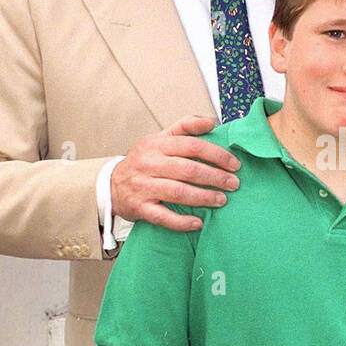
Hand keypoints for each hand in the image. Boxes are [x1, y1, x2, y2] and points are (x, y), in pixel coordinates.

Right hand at [111, 116, 239, 229]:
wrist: (111, 185)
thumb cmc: (144, 161)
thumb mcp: (160, 139)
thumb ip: (185, 127)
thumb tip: (211, 122)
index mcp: (157, 144)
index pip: (192, 146)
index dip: (217, 155)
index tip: (234, 164)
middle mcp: (149, 164)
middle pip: (188, 169)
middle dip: (215, 177)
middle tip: (234, 184)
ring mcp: (143, 186)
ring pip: (178, 192)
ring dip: (204, 197)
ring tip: (222, 200)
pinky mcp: (139, 208)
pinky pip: (163, 216)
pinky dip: (182, 222)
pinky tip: (199, 222)